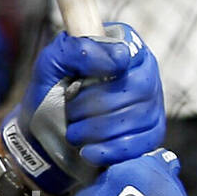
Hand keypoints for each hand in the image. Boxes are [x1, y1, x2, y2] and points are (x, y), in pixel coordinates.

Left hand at [0, 23, 164, 195]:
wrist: (45, 130)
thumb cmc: (50, 90)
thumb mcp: (53, 62)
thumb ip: (78, 49)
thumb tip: (119, 59)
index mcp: (121, 45)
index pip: (127, 55)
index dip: (100, 75)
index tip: (75, 85)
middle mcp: (143, 69)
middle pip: (138, 89)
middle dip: (97, 107)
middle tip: (71, 113)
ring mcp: (152, 101)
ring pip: (140, 117)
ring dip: (99, 130)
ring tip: (75, 132)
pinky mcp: (151, 131)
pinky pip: (143, 143)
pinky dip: (112, 149)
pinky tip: (89, 151)